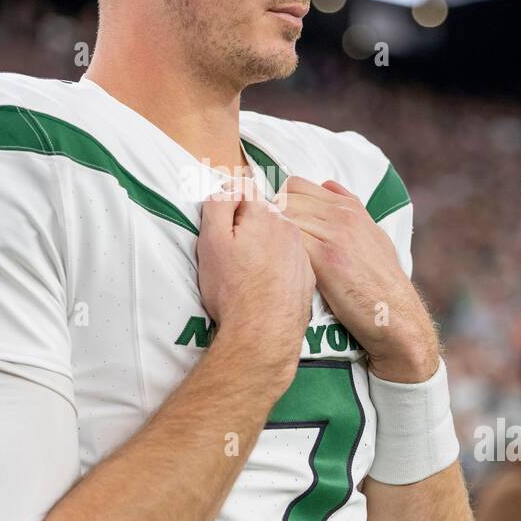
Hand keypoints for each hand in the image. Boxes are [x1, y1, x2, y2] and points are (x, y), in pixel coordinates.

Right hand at [197, 179, 314, 386]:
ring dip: (265, 247)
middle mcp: (290, 229)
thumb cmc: (232, 288)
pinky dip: (279, 268)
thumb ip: (219, 204)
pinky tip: (266, 286)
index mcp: (265, 215)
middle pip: (264, 216)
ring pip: (280, 239)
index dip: (229, 209)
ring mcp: (302, 254)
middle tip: (233, 255)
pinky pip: (290, 263)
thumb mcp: (211, 240)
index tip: (222, 231)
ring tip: (249, 273)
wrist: (263, 334)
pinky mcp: (308, 278)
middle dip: (248, 227)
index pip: (245, 193)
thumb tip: (230, 186)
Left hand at [272, 176, 437, 382]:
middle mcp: (342, 215)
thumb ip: (350, 208)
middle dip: (271, 219)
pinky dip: (279, 252)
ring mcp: (335, 235)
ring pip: (285, 218)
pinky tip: (279, 269)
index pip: (297, 185)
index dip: (280, 202)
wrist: (395, 314)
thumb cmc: (382, 281)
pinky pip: (290, 241)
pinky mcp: (326, 258)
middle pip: (286, 199)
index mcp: (350, 208)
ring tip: (271, 257)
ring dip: (272, 236)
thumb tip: (328, 185)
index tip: (276, 224)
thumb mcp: (373, 234)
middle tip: (267, 243)